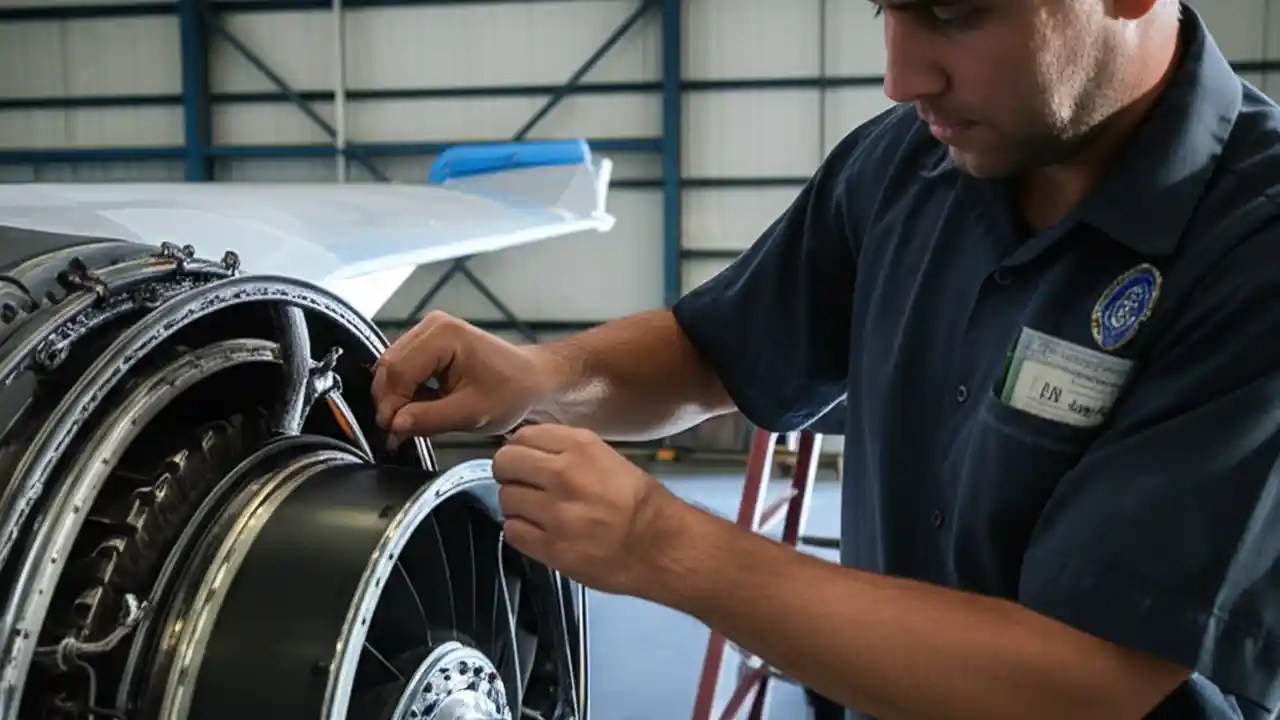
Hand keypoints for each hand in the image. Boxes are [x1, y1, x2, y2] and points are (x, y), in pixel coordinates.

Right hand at [372, 311, 555, 442]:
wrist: (532, 378)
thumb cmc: (511, 392)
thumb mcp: (471, 413)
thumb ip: (429, 419)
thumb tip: (393, 426)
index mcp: (443, 335)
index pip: (398, 371)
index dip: (389, 405)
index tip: (390, 435)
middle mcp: (431, 325)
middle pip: (389, 367)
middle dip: (390, 402)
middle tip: (395, 435)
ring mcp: (428, 331)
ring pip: (392, 368)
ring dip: (396, 398)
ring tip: (409, 424)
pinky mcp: (428, 342)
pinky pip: (403, 367)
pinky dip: (405, 391)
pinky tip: (418, 409)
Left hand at [492, 424, 688, 597]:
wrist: (659, 546)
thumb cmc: (637, 500)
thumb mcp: (606, 457)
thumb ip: (566, 450)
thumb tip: (526, 449)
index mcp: (580, 447)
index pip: (521, 436)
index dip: (519, 449)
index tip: (525, 460)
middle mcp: (564, 475)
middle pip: (505, 464)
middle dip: (509, 473)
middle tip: (522, 484)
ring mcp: (556, 513)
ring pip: (506, 498)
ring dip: (517, 505)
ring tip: (536, 511)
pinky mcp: (552, 548)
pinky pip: (512, 531)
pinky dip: (521, 531)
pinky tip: (538, 531)